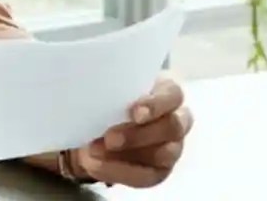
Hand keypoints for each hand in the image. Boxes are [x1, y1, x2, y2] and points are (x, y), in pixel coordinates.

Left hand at [74, 75, 193, 187]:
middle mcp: (177, 120)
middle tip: (109, 138)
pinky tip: (95, 165)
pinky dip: (117, 171)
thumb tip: (89, 91)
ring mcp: (172, 147)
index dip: (156, 104)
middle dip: (138, 135)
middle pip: (172, 127)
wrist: (96, 128)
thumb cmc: (108, 100)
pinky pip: (144, 176)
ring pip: (164, 154)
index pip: (173, 95)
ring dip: (127, 155)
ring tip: (94, 152)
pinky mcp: (159, 171)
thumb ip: (109, 90)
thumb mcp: (108, 90)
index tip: (135, 112)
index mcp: (167, 93)